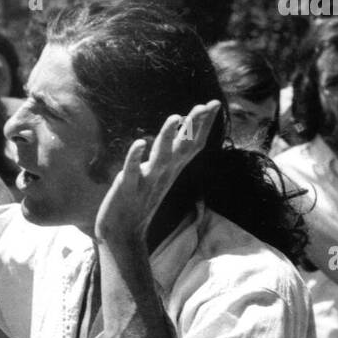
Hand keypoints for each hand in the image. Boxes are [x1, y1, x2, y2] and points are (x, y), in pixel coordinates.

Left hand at [94, 102, 220, 247]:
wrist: (122, 235)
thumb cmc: (139, 202)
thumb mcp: (158, 175)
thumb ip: (167, 156)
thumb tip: (177, 135)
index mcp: (171, 170)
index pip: (192, 144)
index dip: (203, 125)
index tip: (215, 103)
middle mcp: (163, 174)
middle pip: (182, 148)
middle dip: (193, 126)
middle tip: (204, 105)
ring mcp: (146, 182)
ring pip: (160, 158)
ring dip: (166, 138)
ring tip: (175, 118)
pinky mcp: (126, 188)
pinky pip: (130, 171)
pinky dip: (134, 158)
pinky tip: (139, 143)